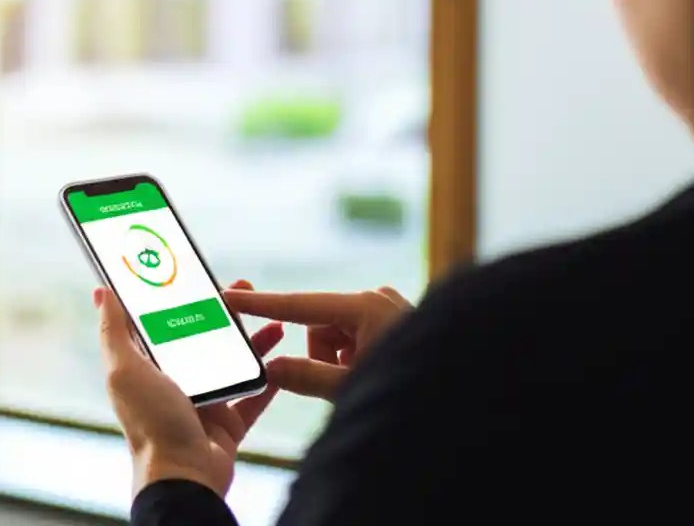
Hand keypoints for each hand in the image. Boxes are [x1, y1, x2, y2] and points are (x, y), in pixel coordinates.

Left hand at [95, 281, 283, 497]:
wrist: (184, 474)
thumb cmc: (150, 422)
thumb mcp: (124, 369)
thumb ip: (114, 330)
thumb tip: (102, 292)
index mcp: (149, 366)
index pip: (164, 322)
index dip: (180, 297)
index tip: (197, 272)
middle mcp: (175, 382)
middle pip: (204, 337)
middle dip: (224, 312)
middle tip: (243, 288)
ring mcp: (204, 402)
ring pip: (233, 361)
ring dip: (253, 339)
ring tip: (272, 317)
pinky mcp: (228, 422)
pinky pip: (254, 394)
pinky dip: (270, 377)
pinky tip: (283, 356)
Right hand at [224, 284, 412, 399]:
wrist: (464, 396)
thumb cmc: (412, 390)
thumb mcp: (351, 387)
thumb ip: (305, 376)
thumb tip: (270, 368)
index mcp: (364, 306)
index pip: (299, 305)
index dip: (261, 304)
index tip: (229, 297)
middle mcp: (374, 299)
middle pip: (319, 326)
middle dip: (322, 358)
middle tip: (342, 383)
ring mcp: (386, 308)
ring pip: (334, 336)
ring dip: (338, 362)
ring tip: (364, 381)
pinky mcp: (391, 319)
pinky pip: (353, 339)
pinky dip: (352, 360)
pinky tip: (373, 374)